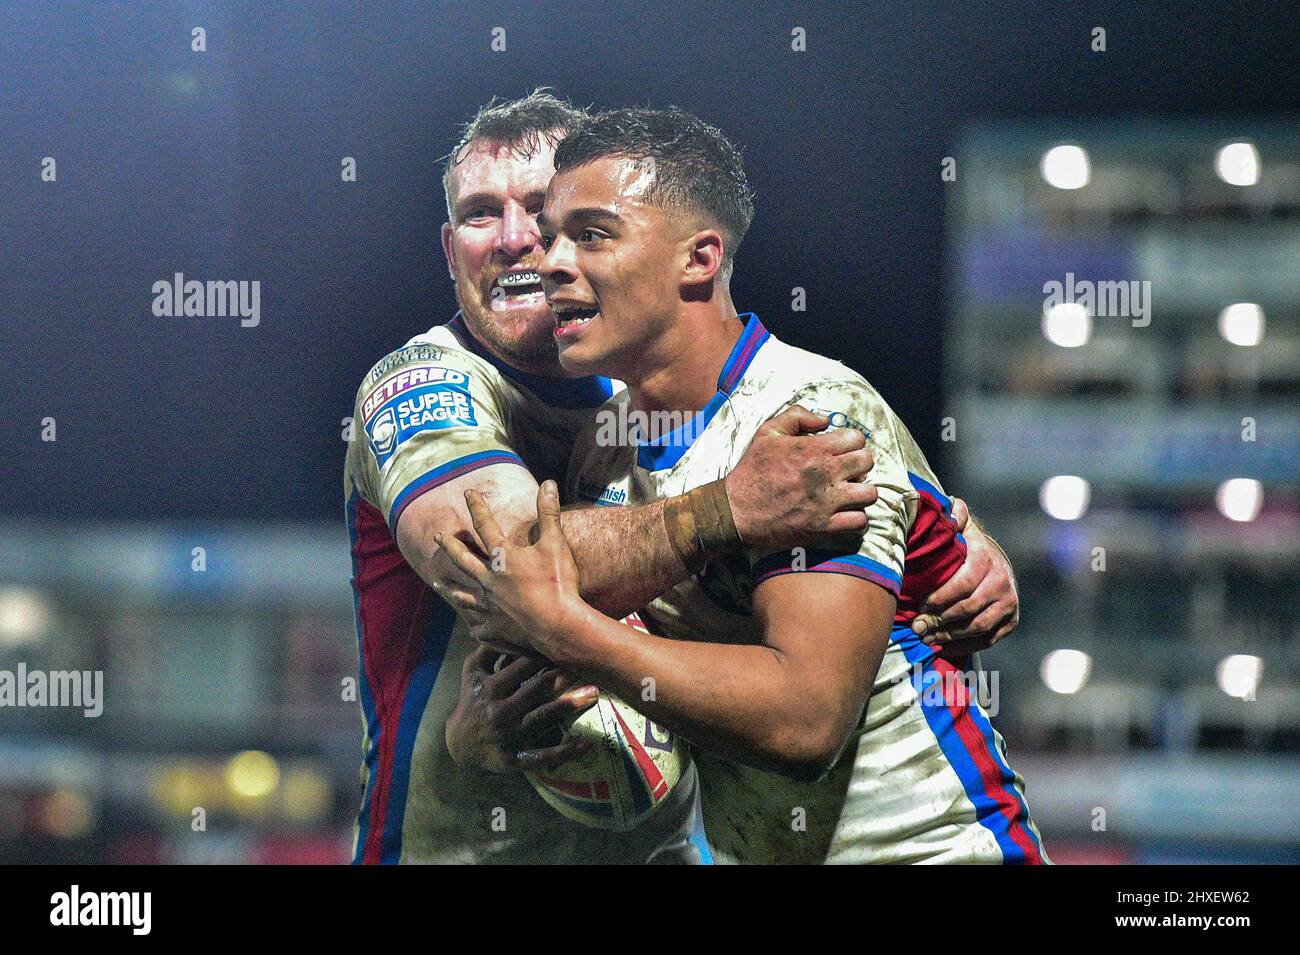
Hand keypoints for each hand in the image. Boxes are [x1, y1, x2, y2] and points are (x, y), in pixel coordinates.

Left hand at [436, 481, 585, 662]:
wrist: (557, 625)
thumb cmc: (557, 583)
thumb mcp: (555, 544)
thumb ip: (548, 513)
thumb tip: (547, 483)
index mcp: (503, 557)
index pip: (486, 525)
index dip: (477, 507)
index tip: (468, 493)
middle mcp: (490, 579)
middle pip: (464, 559)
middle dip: (450, 546)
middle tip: (437, 537)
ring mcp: (491, 605)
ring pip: (464, 594)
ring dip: (451, 587)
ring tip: (437, 582)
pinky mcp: (496, 627)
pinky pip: (481, 627)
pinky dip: (477, 627)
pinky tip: (472, 629)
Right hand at [445, 644, 597, 772]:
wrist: (459, 746)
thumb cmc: (472, 701)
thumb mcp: (472, 673)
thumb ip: (489, 648)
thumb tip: (506, 621)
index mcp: (489, 686)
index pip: (522, 665)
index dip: (547, 653)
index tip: (569, 644)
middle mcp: (499, 709)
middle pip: (537, 688)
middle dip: (565, 675)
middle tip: (590, 665)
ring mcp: (509, 735)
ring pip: (544, 717)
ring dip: (571, 704)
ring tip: (595, 694)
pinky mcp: (516, 758)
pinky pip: (544, 756)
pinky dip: (565, 751)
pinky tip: (586, 744)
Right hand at [725, 405, 878, 552]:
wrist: (736, 509)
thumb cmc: (752, 470)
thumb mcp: (768, 432)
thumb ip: (797, 416)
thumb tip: (825, 420)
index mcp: (814, 449)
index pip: (857, 439)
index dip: (851, 442)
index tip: (842, 449)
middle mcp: (825, 474)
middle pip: (867, 462)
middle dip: (859, 464)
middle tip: (846, 470)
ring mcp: (826, 502)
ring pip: (869, 493)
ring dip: (862, 492)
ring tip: (849, 493)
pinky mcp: (824, 526)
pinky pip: (859, 522)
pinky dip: (857, 518)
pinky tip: (846, 513)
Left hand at [912, 498, 1018, 653]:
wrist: (998, 562)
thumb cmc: (968, 546)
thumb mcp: (961, 528)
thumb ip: (954, 516)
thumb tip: (950, 508)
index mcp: (987, 559)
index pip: (963, 584)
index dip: (940, 598)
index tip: (920, 605)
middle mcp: (1002, 582)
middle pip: (969, 609)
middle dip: (940, 620)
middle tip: (917, 627)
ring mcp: (1009, 603)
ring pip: (978, 627)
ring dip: (950, 636)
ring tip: (925, 638)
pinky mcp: (1011, 621)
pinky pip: (989, 640)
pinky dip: (965, 646)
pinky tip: (942, 646)